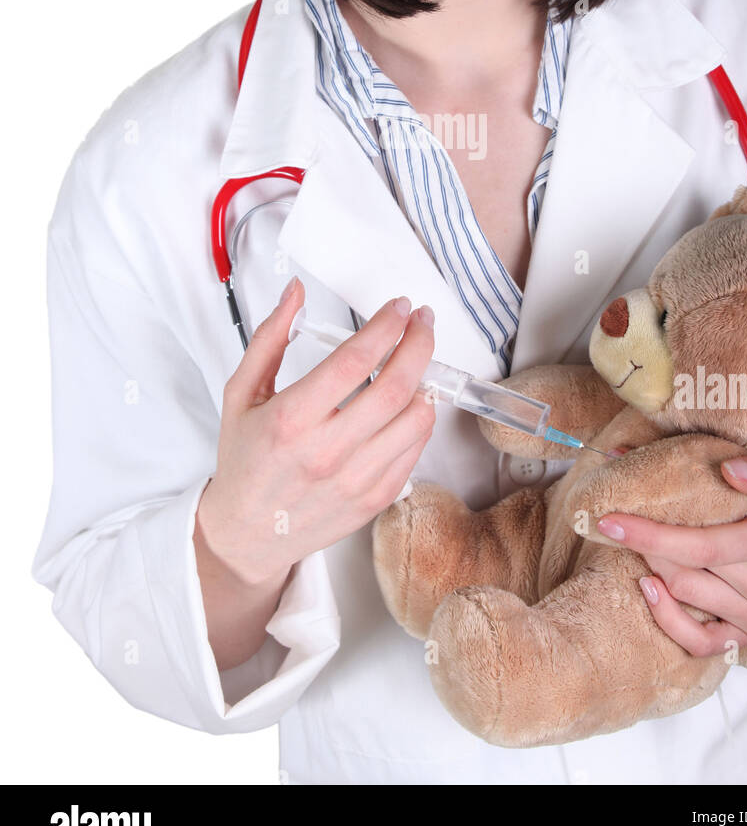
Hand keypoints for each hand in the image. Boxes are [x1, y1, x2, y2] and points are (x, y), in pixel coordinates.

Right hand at [196, 278, 436, 586]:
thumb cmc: (244, 460)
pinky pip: (415, 451)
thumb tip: (294, 292)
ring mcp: (355, 480)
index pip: (355, 360)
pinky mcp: (374, 500)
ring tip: (419, 361)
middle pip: (396, 387)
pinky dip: (420, 419)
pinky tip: (410, 401)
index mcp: (291, 420)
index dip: (386, 327)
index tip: (400, 308)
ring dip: (426, 382)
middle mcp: (326, 452)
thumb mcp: (241, 393)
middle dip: (419, 344)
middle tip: (423, 322)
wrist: (248, 534)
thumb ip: (269, 338)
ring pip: (416, 420)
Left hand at [594, 453, 746, 656]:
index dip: (650, 536)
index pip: (700, 547)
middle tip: (617, 519)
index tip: (610, 521)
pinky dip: (670, 622)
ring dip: (652, 569)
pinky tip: (650, 589)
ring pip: (686, 598)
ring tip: (634, 542)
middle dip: (644, 546)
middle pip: (684, 572)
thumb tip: (729, 469)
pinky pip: (703, 643)